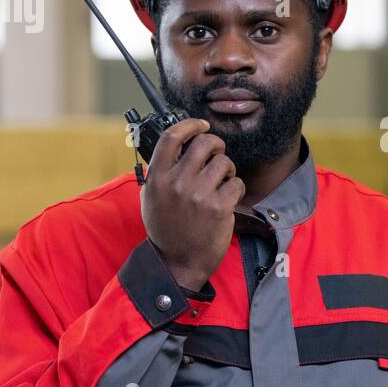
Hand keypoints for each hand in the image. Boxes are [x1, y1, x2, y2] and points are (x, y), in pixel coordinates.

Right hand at [140, 118, 243, 291]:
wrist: (178, 262)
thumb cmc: (166, 228)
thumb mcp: (151, 198)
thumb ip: (159, 172)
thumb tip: (176, 145)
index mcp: (157, 178)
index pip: (171, 137)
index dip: (189, 125)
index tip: (200, 124)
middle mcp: (177, 183)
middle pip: (204, 143)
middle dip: (216, 144)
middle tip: (218, 154)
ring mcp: (199, 195)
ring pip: (224, 162)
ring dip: (228, 169)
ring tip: (222, 181)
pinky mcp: (219, 207)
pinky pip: (237, 183)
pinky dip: (236, 188)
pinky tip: (228, 198)